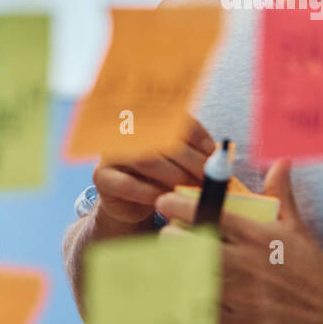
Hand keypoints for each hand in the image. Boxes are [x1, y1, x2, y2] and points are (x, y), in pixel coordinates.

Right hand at [92, 115, 215, 224]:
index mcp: (144, 121)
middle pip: (161, 141)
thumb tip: (220, 154)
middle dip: (191, 160)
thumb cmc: (158, 178)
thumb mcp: (177, 162)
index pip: (172, 119)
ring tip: (193, 188)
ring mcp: (111, 154)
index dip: (196, 134)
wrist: (129, 203)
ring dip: (175, 176)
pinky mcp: (102, 177)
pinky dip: (151, 193)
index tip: (214, 152)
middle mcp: (125, 132)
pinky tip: (166, 199)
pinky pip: (128, 184)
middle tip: (209, 177)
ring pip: (146, 161)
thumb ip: (194, 153)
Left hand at [154, 158, 322, 323]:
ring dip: (173, 265)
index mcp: (255, 236)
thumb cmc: (315, 273)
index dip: (177, 205)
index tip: (164, 202)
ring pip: (184, 274)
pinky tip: (185, 287)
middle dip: (170, 236)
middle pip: (183, 244)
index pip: (206, 213)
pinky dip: (186, 294)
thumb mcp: (298, 230)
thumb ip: (281, 196)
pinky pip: (196, 305)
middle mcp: (241, 263)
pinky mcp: (234, 323)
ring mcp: (235, 295)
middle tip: (171, 235)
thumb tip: (281, 161)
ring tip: (174, 260)